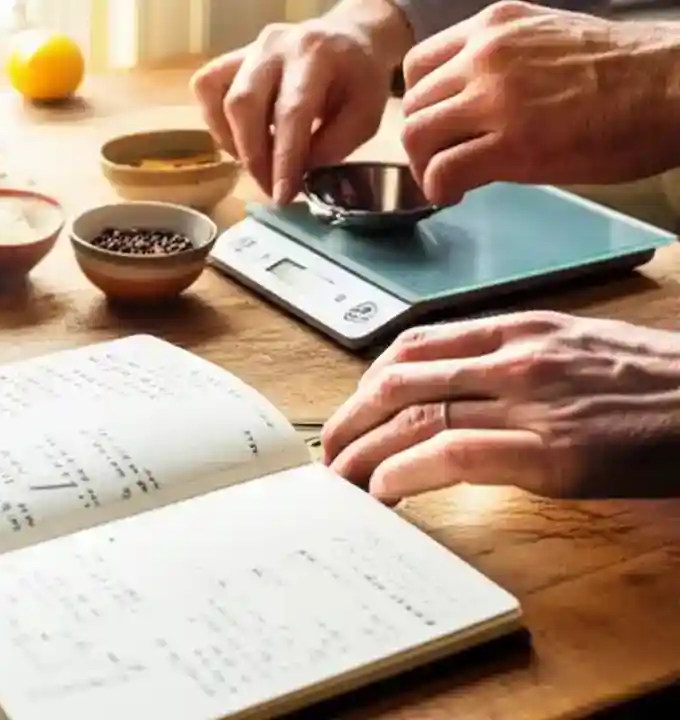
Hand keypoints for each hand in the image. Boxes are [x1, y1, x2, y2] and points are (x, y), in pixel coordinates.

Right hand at [190, 0, 410, 203]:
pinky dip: (217, 122)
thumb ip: (333, 146)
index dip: (283, 160)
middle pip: (243, 104)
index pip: (291, 113)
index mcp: (317, 55)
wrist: (350, 38)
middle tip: (269, 186)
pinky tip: (241, 137)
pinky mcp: (233, 58)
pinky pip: (207, 88)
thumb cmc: (359, 79)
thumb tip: (296, 174)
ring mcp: (250, 50)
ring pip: (218, 98)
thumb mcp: (365, 116)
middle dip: (253, 157)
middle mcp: (276, 46)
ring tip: (259, 161)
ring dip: (233, 142)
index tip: (282, 197)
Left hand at [321, 311, 679, 501]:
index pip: (414, 345)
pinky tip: (384, 490)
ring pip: (414, 416)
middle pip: (398, 381)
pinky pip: (453, 454)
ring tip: (340, 481)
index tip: (348, 411)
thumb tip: (456, 386)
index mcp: (521, 328)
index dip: (365, 383)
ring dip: (363, 453)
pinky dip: (405, 472)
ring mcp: (531, 403)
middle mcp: (516, 357)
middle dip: (348, 420)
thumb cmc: (657, 385)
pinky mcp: (551, 452)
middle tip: (327, 454)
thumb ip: (514, 359)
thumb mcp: (578, 348)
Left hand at [401, 1, 679, 205]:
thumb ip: (503, 66)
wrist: (676, 87)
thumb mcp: (549, 44)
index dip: (419, 103)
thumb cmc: (628, 73)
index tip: (435, 125)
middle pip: (411, 105)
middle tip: (439, 163)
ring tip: (446, 182)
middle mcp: (486, 55)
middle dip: (420, 141)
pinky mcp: (512, 143)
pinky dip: (438, 189)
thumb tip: (474, 105)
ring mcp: (496, 98)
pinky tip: (455, 195)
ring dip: (424, 168)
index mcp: (495, 26)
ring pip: (416, 136)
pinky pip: (443, 171)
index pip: (419, 65)